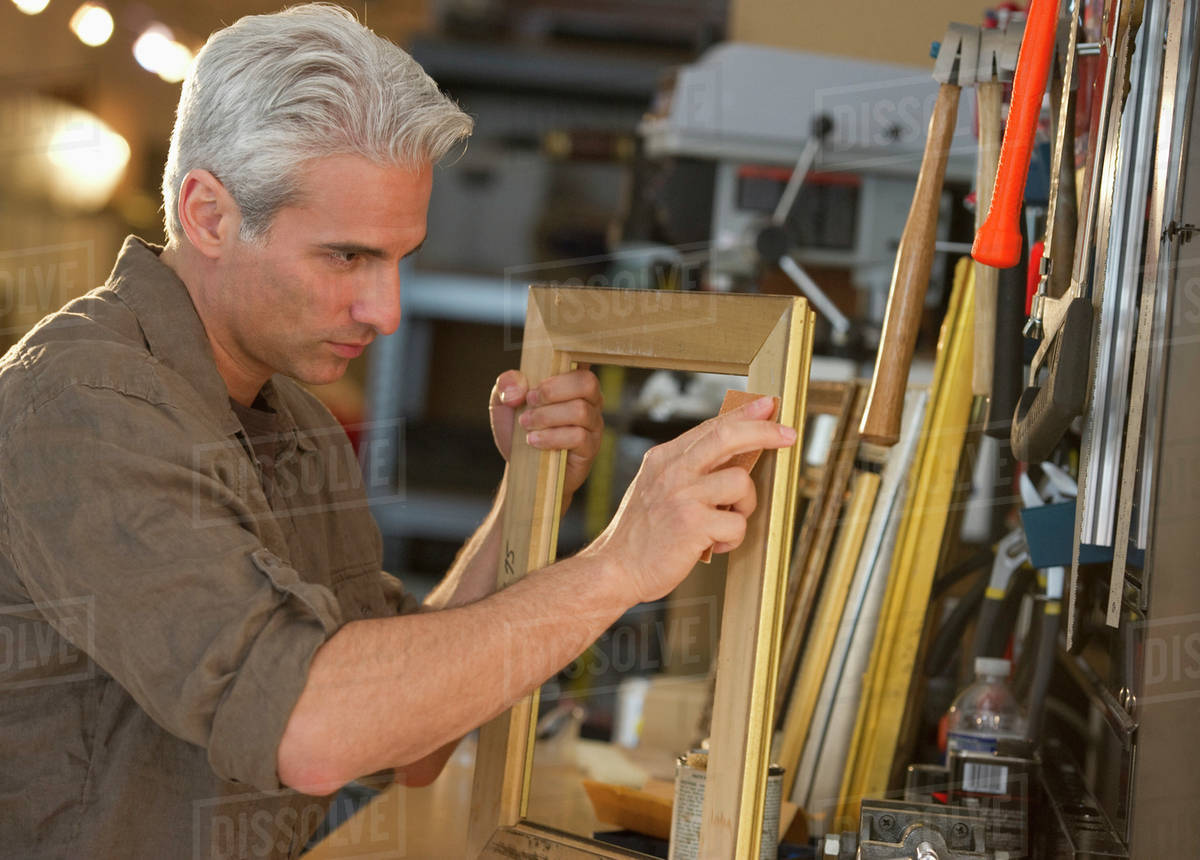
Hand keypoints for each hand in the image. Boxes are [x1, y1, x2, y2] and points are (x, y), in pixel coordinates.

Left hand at [489, 367, 603, 499]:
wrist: (521, 469)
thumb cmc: (517, 430)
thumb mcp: (503, 404)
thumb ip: (506, 385)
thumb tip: (519, 388)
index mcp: (571, 382)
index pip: (583, 361)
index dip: (572, 358)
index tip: (546, 369)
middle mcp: (589, 399)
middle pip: (587, 382)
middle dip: (553, 390)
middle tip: (530, 401)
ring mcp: (593, 424)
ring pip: (580, 410)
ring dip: (547, 416)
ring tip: (526, 424)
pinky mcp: (590, 447)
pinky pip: (578, 436)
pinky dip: (552, 437)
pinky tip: (534, 441)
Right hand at [584, 396, 796, 603]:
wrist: (614, 569)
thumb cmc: (641, 534)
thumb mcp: (654, 487)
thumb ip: (687, 469)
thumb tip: (734, 454)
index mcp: (664, 458)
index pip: (711, 426)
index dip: (744, 414)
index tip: (768, 406)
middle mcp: (672, 471)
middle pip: (727, 436)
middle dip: (764, 431)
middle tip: (789, 435)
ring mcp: (682, 495)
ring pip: (741, 482)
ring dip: (745, 506)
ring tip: (727, 523)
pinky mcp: (692, 524)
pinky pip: (737, 524)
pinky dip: (733, 539)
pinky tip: (715, 546)